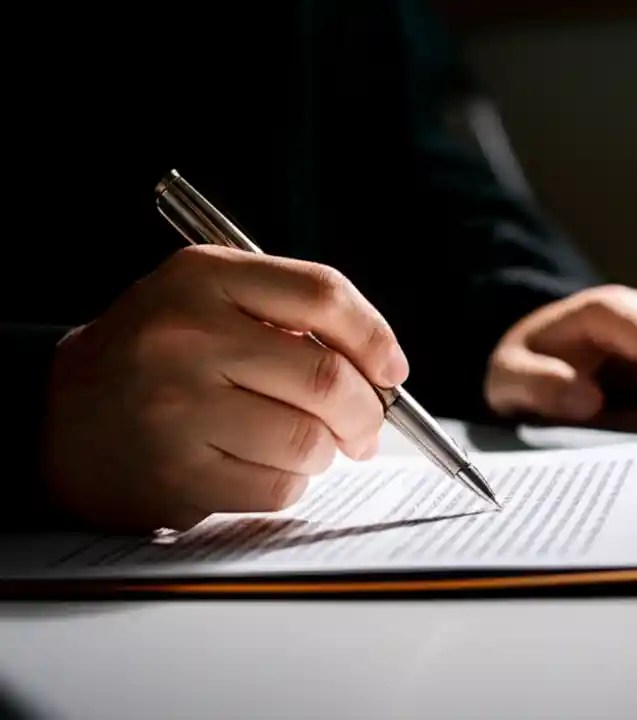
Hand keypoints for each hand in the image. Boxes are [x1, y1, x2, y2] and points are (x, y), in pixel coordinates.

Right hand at [41, 245, 408, 531]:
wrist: (58, 418)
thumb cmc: (158, 357)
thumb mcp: (208, 301)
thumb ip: (290, 316)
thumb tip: (383, 370)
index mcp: (202, 277)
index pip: (322, 294)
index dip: (374, 336)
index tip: (392, 369)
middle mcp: (185, 337)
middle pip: (326, 377)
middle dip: (365, 410)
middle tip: (365, 425)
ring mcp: (176, 408)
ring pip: (309, 440)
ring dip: (323, 450)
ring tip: (296, 442)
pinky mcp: (176, 475)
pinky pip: (278, 487)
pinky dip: (287, 483)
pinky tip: (256, 466)